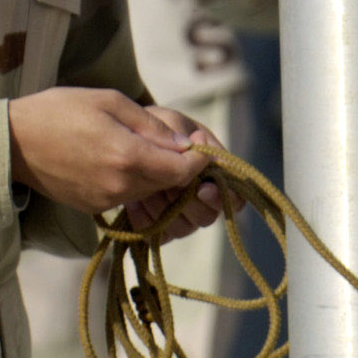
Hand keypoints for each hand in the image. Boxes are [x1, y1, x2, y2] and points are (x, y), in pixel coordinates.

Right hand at [9, 90, 216, 219]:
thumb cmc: (60, 111)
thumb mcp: (110, 102)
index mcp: (127, 157)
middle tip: (182, 143)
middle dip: (181, 166)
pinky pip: (128, 196)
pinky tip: (122, 159)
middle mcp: (120, 187)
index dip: (199, 158)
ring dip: (157, 174)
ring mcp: (105, 201)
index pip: (183, 170)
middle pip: (170, 184)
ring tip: (147, 146)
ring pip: (150, 192)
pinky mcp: (92, 208)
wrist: (11, 143)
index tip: (201, 143)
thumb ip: (151, 126)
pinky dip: (135, 181)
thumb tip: (183, 145)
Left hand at [118, 108, 227, 239]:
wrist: (123, 139)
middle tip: (166, 183)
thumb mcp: (171, 121)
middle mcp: (201, 198)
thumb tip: (199, 144)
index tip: (202, 187)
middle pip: (208, 216)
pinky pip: (156, 235)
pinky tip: (133, 203)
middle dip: (186, 201)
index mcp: (214, 171)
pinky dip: (145, 220)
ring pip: (183, 228)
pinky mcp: (156, 227)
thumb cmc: (155, 127)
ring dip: (164, 209)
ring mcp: (179, 214)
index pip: (234, 196)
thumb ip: (185, 134)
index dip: (222, 197)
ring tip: (145, 189)